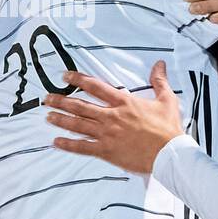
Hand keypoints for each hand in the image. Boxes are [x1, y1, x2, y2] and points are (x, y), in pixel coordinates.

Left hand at [43, 60, 183, 174]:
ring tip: (48, 116)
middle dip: (61, 101)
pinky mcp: (107, 151)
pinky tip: (56, 142)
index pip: (96, 87)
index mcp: (124, 102)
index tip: (65, 77)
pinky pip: (83, 147)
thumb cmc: (168, 129)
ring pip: (78, 125)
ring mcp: (107, 134)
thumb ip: (159, 81)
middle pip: (80, 106)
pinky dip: (68, 145)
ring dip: (61, 120)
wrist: (169, 154)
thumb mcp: (167, 100)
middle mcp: (112, 116)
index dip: (78, 80)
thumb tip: (159, 64)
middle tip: (47, 98)